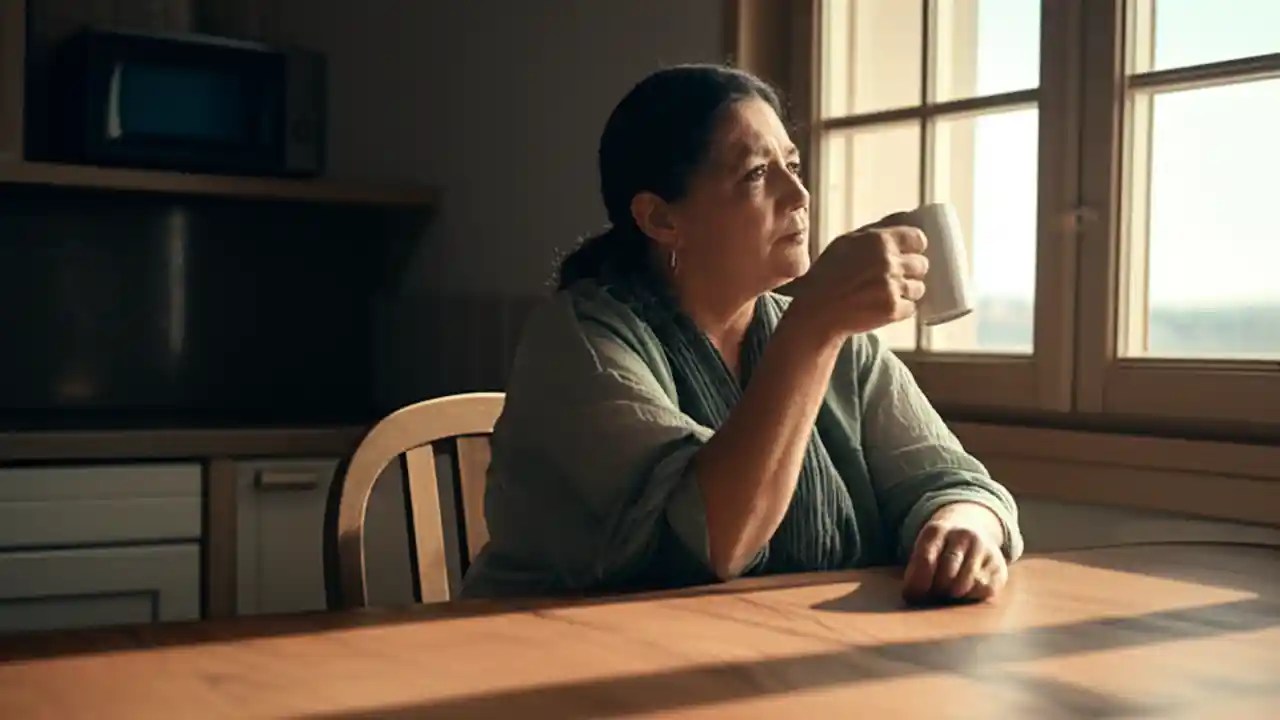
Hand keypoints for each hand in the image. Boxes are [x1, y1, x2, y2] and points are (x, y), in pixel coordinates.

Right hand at [789, 226, 928, 339]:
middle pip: (922, 264)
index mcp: (880, 241)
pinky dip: (901, 309)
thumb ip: (875, 231)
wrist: (817, 311)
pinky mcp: (893, 310)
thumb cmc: (828, 275)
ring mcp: (893, 287)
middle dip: (911, 270)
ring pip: (918, 287)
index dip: (916, 246)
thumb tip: (903, 219)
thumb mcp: (846, 243)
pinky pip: (911, 308)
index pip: (918, 238)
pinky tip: (883, 306)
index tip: (911, 252)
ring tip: (886, 293)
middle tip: (895, 276)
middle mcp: (889, 262)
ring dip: (907, 291)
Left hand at [902, 502, 1007, 604]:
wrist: (973, 528)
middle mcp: (963, 535)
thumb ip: (915, 570)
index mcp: (936, 530)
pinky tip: (966, 589)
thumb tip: (912, 595)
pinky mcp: (999, 565)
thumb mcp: (924, 550)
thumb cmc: (941, 549)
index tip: (912, 595)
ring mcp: (983, 548)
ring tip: (949, 591)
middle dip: (936, 590)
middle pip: (945, 576)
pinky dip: (971, 596)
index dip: (917, 583)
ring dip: (953, 595)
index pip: (925, 560)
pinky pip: (982, 590)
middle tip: (933, 592)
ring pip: (963, 585)